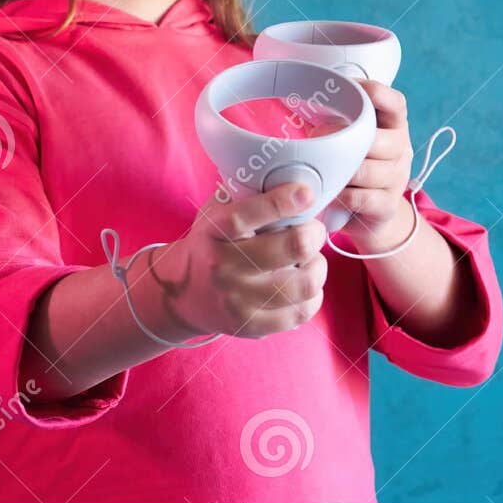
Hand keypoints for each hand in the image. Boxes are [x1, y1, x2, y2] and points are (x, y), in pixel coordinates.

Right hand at [141, 182, 329, 339]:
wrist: (185, 293)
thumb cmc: (213, 243)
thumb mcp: (217, 213)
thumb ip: (246, 196)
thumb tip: (292, 176)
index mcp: (213, 232)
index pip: (245, 216)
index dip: (281, 202)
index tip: (306, 192)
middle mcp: (223, 267)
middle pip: (290, 248)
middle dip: (314, 233)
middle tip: (314, 230)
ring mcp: (237, 300)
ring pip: (304, 283)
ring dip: (318, 266)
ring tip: (311, 260)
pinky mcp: (252, 326)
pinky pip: (302, 312)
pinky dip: (313, 295)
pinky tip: (304, 284)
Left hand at [329, 80, 418, 252]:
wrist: (370, 211)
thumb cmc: (354, 163)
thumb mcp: (349, 136)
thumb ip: (338, 117)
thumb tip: (301, 98)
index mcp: (394, 126)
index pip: (396, 104)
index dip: (378, 94)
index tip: (354, 88)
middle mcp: (401, 149)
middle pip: (378, 141)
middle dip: (347, 143)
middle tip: (319, 141)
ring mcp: (398, 178)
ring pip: (368, 172)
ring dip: (341, 172)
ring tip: (321, 171)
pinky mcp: (388, 205)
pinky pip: (363, 198)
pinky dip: (342, 196)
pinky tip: (330, 193)